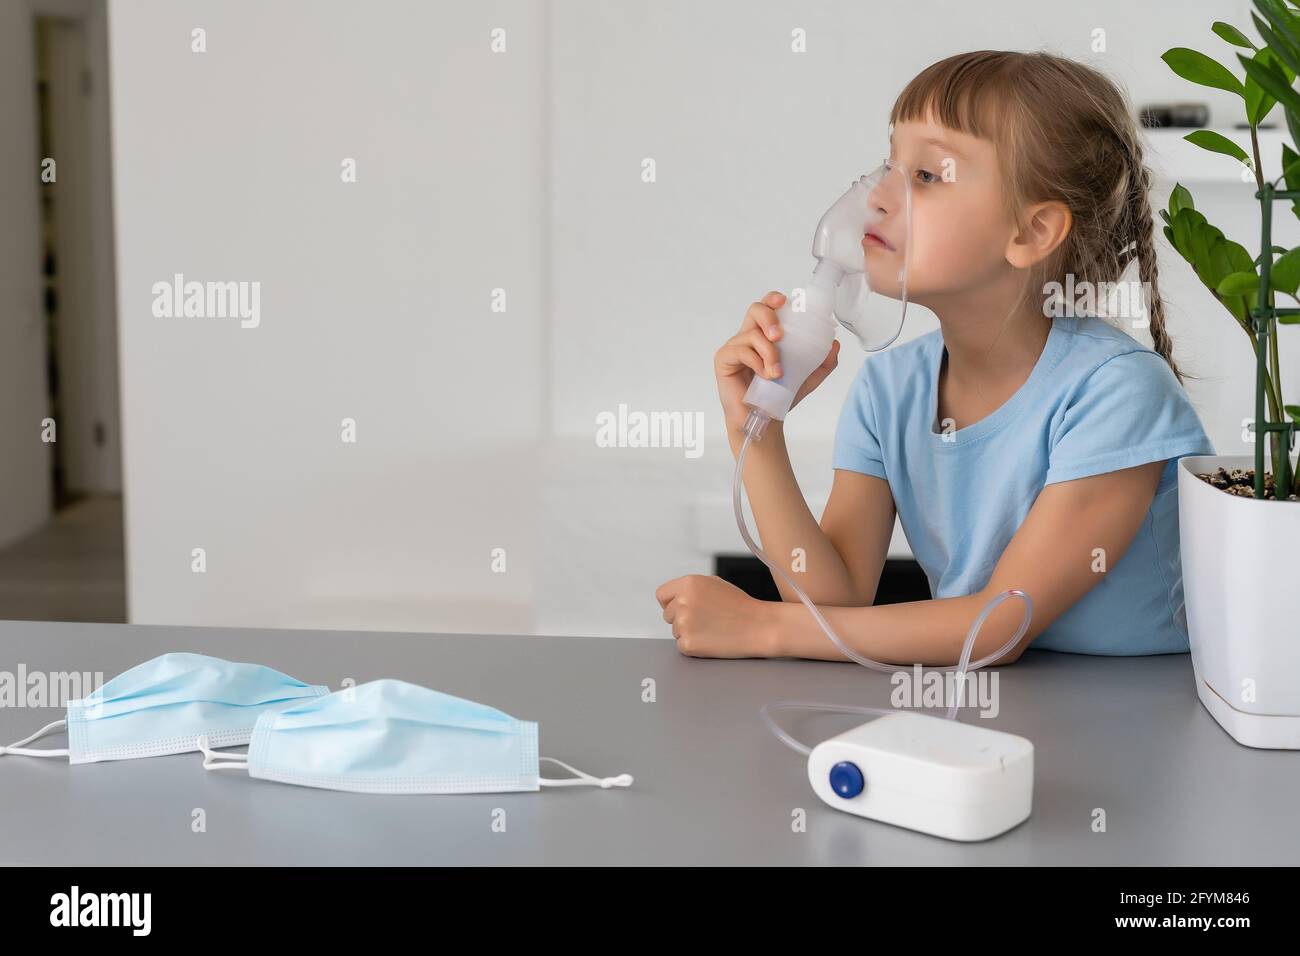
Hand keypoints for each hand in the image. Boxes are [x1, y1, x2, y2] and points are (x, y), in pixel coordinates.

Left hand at [655, 574, 777, 657]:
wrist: (759, 626)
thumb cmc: (740, 606)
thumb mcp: (714, 584)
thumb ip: (690, 588)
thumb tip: (672, 598)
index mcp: (688, 584)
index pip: (662, 595)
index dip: (670, 603)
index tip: (679, 608)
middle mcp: (682, 602)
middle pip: (668, 615)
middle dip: (682, 619)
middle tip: (706, 620)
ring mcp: (684, 623)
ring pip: (675, 631)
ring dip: (689, 632)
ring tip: (713, 629)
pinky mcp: (688, 644)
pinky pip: (682, 646)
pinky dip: (694, 646)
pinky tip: (712, 640)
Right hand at [714, 291, 840, 437]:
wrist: (764, 419)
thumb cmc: (780, 396)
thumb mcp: (808, 378)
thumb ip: (822, 362)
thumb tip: (835, 344)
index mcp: (765, 335)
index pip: (767, 308)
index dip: (773, 299)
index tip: (784, 301)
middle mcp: (748, 336)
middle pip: (755, 310)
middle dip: (769, 318)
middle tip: (779, 336)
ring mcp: (735, 347)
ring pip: (752, 334)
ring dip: (769, 353)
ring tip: (777, 373)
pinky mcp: (724, 359)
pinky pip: (741, 351)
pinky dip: (757, 363)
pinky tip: (765, 377)